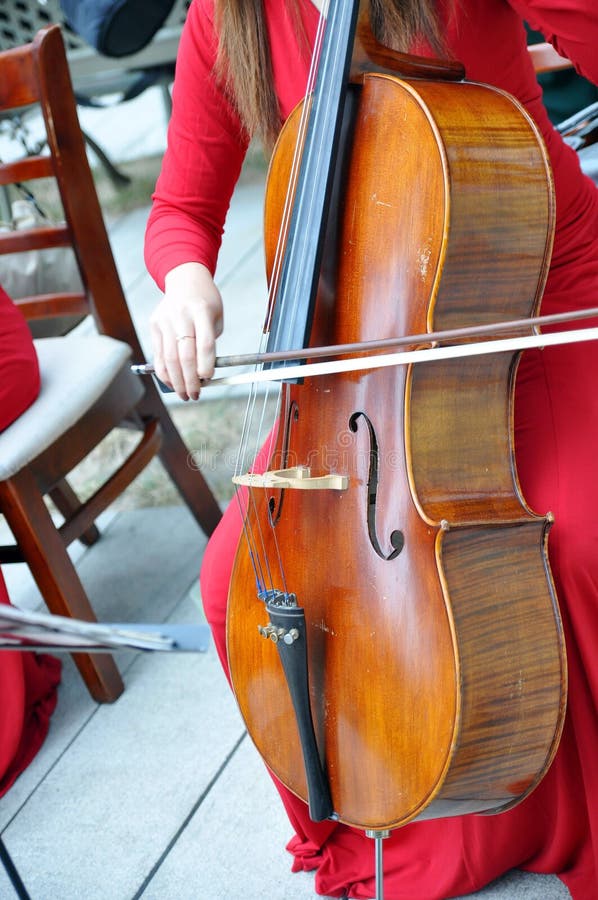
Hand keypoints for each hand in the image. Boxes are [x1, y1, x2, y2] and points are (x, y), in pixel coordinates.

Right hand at [150, 262, 222, 399]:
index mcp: (201, 311)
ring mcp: (165, 320)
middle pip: (185, 355)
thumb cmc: (206, 303)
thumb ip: (211, 343)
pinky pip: (158, 355)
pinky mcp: (154, 326)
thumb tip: (204, 375)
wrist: (185, 280)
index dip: (206, 365)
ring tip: (185, 394)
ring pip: (169, 358)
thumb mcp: (216, 317)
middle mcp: (181, 315)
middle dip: (191, 380)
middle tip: (195, 395)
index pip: (204, 343)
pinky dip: (165, 373)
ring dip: (177, 381)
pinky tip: (172, 383)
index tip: (208, 379)